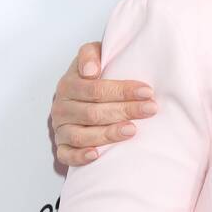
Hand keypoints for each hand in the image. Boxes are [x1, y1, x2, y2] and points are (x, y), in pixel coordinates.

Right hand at [51, 40, 157, 165]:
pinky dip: (80, 156)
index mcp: (68, 85)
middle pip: (93, 113)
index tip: (147, 91)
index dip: (122, 90)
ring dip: (108, 134)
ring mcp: (61, 128)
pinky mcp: (62, 147)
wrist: (77, 95)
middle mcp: (62, 107)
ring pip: (81, 135)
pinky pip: (66, 155)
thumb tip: (91, 71)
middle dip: (124, 110)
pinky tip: (97, 155)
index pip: (95, 89)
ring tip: (132, 130)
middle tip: (150, 109)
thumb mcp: (91, 56)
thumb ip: (91, 54)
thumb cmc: (93, 76)